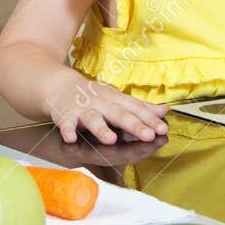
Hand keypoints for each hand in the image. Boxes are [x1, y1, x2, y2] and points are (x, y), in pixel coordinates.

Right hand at [47, 76, 169, 144]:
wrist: (60, 85)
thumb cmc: (94, 96)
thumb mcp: (118, 98)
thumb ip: (140, 107)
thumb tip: (165, 111)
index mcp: (116, 99)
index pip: (136, 109)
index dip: (150, 119)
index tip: (163, 129)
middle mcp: (101, 102)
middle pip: (119, 114)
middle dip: (134, 125)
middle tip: (148, 135)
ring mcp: (83, 108)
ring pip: (93, 119)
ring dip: (101, 129)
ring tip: (111, 140)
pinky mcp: (65, 115)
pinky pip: (66, 123)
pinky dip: (67, 130)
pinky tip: (71, 138)